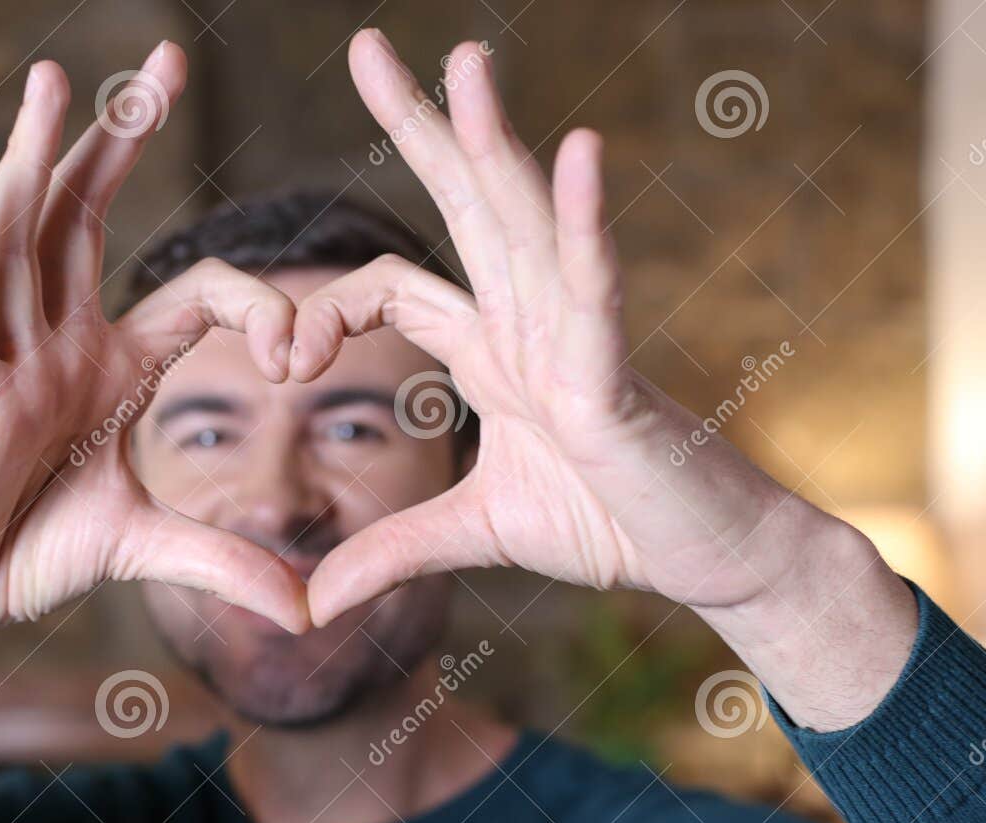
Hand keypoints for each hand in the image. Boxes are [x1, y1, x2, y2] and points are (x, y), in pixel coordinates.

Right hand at [0, 43, 306, 743]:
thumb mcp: (145, 548)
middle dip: (123, 139)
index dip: (256, 308)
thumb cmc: (27, 553)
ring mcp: (4, 361)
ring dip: (36, 159)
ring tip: (56, 80)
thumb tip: (307, 612)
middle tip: (163, 60)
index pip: (193, 297)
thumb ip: (223, 564)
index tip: (306, 348)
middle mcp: (56, 343)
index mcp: (108, 367)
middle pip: (88, 220)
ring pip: (19, 240)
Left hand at [296, 31, 915, 728]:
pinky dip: (586, 228)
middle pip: (466, 205)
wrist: (705, 558)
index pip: (394, 286)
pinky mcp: (617, 379)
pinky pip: (599, 292)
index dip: (327, 306)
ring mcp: (576, 342)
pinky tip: (579, 153)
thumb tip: (306, 603)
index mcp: (492, 348)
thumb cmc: (607, 524)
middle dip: (418, 125)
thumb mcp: (472, 534)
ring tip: (466, 63)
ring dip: (496, 144)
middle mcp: (529, 323)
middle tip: (367, 44)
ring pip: (529, 225)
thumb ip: (388, 555)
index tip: (280, 354)